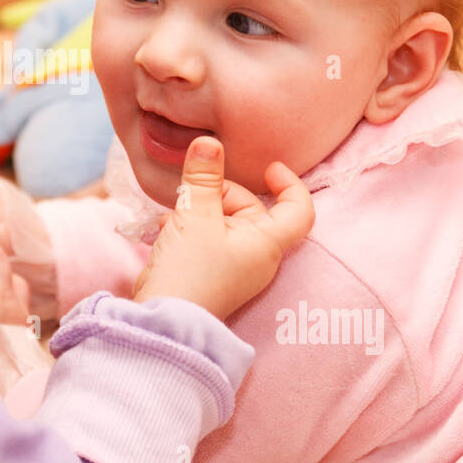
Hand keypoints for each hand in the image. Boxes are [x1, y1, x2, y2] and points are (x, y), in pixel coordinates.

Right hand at [133, 136, 313, 320]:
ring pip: (226, 222)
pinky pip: (209, 238)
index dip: (289, 183)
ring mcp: (235, 266)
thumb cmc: (189, 270)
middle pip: (252, 209)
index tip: (269, 167)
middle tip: (193, 193)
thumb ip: (203, 176)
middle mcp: (257, 256)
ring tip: (174, 214)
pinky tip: (166, 229)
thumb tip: (209, 142)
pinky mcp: (213, 272)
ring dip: (200, 209)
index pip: (299, 209)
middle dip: (222, 193)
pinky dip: (190, 227)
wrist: (163, 320)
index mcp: (266, 242)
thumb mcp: (194, 215)